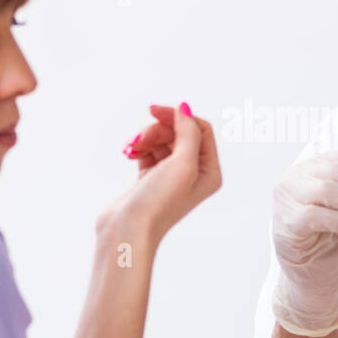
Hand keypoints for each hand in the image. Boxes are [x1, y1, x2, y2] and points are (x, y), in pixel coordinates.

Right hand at [104, 102, 221, 243]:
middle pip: (178, 133)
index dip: (178, 117)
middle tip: (140, 139)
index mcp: (209, 172)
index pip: (200, 129)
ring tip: (132, 150)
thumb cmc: (158, 202)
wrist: (128, 229)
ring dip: (144, 139)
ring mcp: (171, 176)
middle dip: (157, 130)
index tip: (155, 112)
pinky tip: (129, 153)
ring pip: (161, 140)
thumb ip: (188, 132)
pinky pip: (147, 151)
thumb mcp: (182, 163)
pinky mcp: (150, 178)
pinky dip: (138, 148)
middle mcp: (193, 174)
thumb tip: (184, 108)